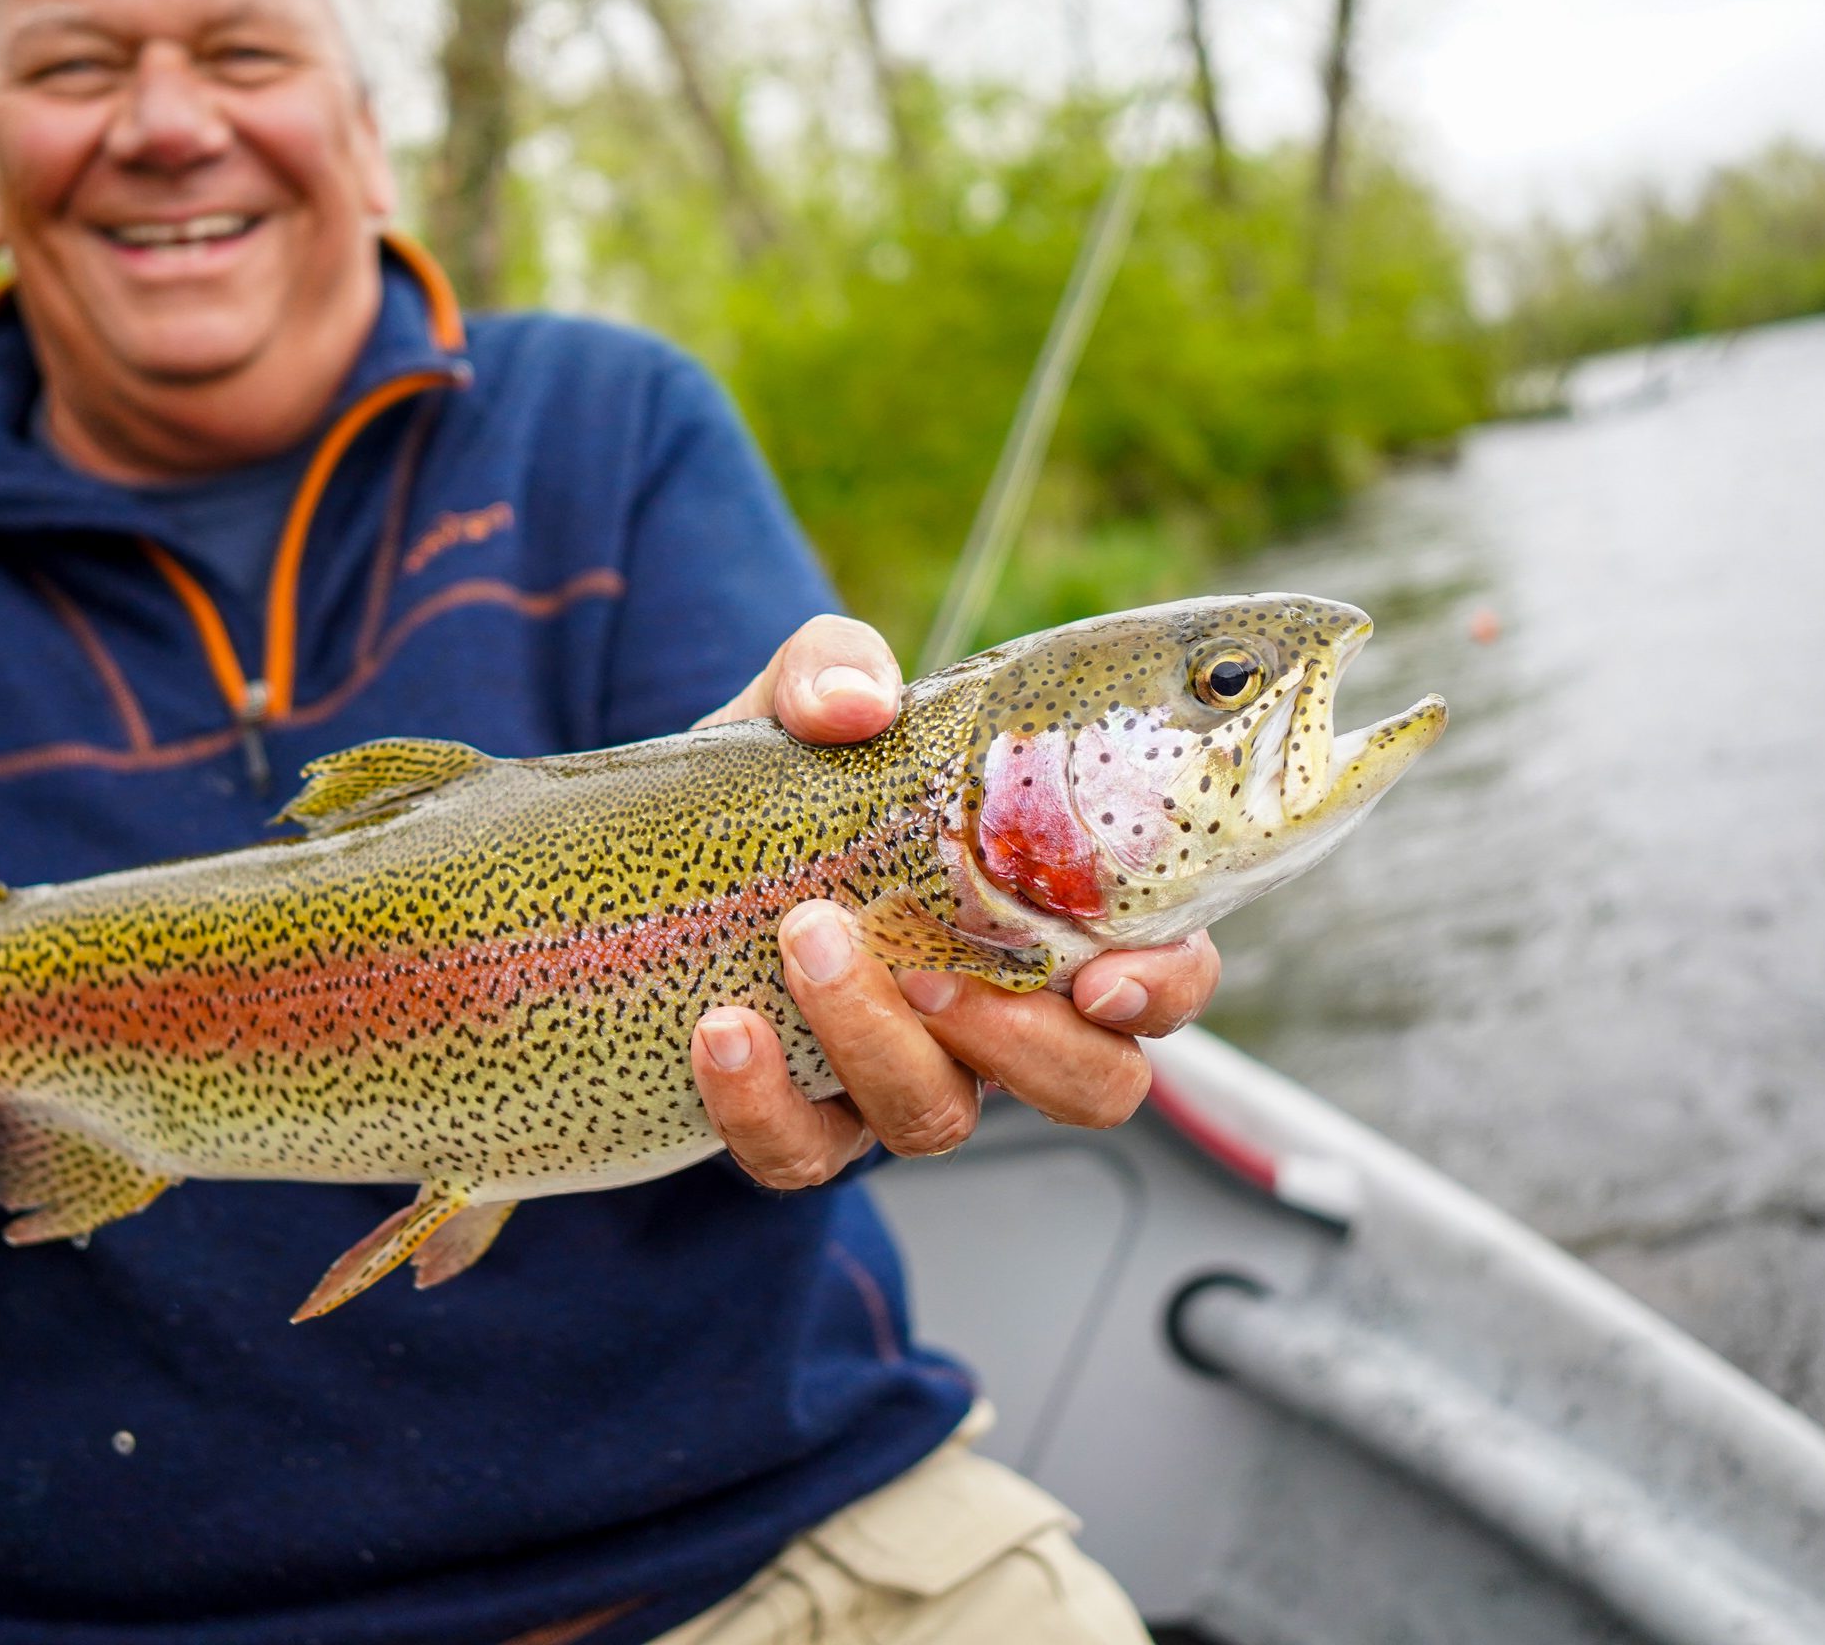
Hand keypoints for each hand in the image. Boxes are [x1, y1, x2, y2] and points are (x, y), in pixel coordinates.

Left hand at [689, 614, 1221, 1187]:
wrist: (656, 858)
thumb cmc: (783, 779)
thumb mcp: (805, 705)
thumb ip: (835, 667)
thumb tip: (857, 704)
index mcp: (1045, 919)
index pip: (1167, 979)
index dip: (1163, 991)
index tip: (1102, 978)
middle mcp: (995, 1015)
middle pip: (1090, 1084)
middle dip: (1020, 1041)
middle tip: (926, 966)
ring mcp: (900, 1078)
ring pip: (941, 1120)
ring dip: (876, 1043)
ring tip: (805, 941)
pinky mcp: (803, 1124)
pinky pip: (804, 1157)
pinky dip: (764, 1104)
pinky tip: (723, 1031)